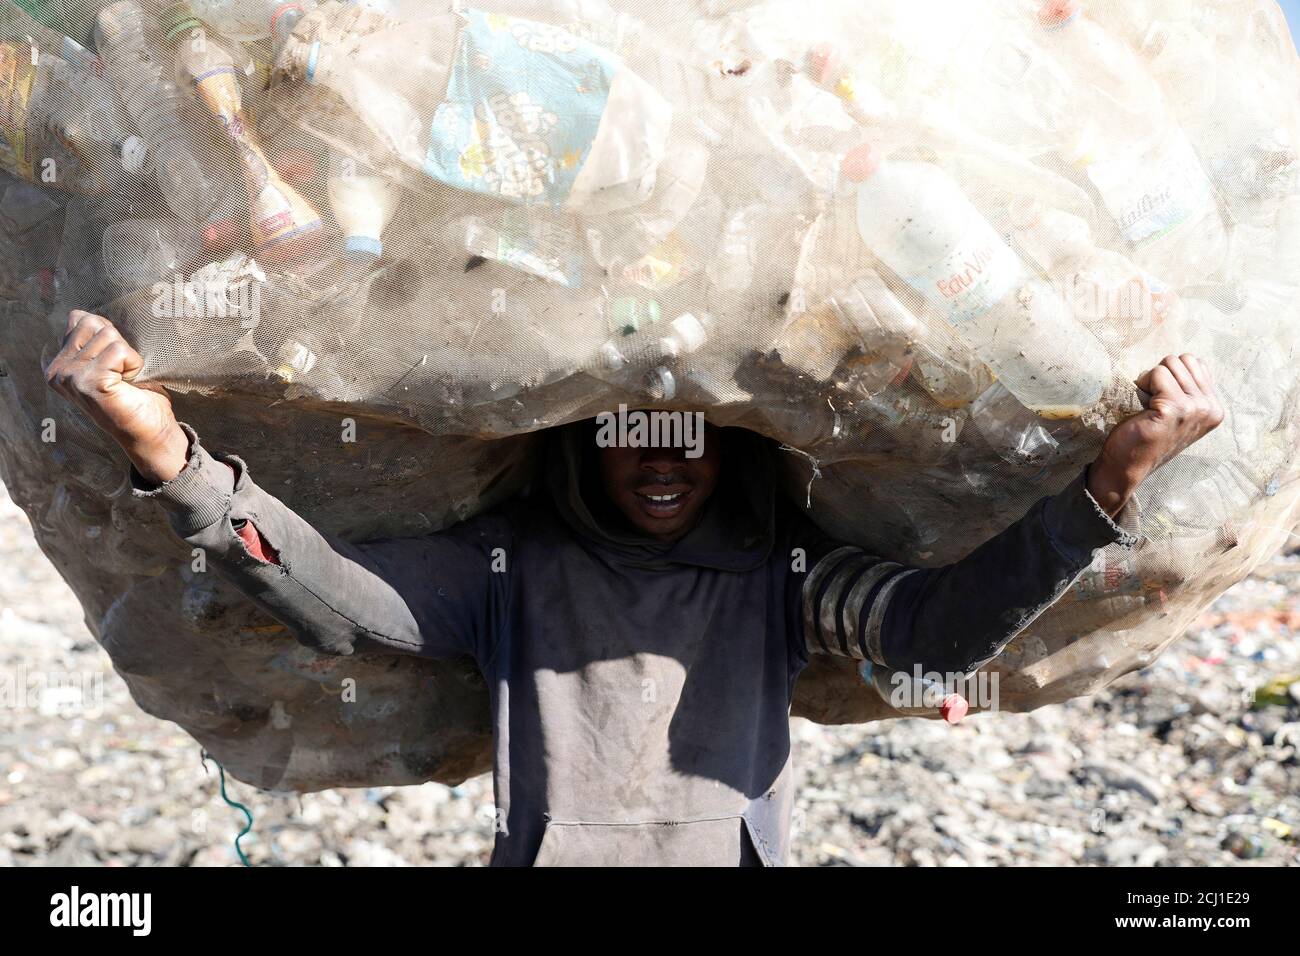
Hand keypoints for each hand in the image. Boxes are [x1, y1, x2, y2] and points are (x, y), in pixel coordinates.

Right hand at [44, 311, 188, 483]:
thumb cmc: (136, 397)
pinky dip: (133, 365)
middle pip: (93, 323)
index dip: (107, 334)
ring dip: (127, 357)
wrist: (151, 432)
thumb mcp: (110, 361)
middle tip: (123, 372)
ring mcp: (71, 377)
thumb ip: (96, 340)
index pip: (80, 319)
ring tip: (126, 380)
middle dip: (118, 343)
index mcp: (59, 364)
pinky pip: (120, 351)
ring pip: (108, 335)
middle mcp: (58, 371)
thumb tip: (92, 315)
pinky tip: (129, 384)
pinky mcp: (90, 382)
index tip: (115, 362)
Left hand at [1087, 354, 1223, 516]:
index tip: (1162, 398)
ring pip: (1169, 364)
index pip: (1196, 363)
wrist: (1127, 466)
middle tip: (1151, 400)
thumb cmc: (1147, 434)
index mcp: (1214, 407)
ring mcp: (1194, 408)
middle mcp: (1209, 407)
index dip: (1172, 374)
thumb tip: (1187, 360)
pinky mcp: (1174, 408)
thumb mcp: (1179, 412)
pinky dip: (1143, 383)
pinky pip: (1157, 374)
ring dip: (1151, 378)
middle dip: (1161, 373)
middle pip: (1183, 359)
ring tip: (1147, 403)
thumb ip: (1189, 389)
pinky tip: (1142, 406)